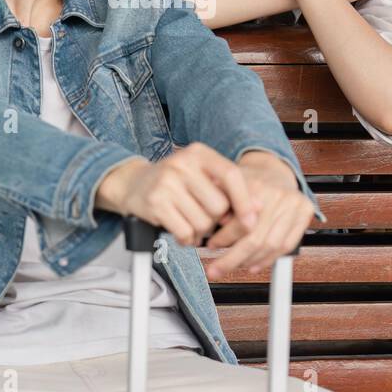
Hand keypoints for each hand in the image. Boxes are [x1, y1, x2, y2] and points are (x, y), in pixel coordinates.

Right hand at [94, 143, 259, 245]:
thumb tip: (260, 207)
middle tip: (205, 217)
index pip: (231, 175)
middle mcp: (182, 164)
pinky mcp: (156, 203)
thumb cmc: (174, 182)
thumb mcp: (200, 175)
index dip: (244, 200)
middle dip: (216, 220)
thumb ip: (228, 188)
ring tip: (189, 222)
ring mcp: (167, 183)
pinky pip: (185, 232)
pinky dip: (187, 239)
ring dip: (200, 232)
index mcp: (198, 153)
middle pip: (218, 206)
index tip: (252, 220)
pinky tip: (180, 231)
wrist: (131, 184)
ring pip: (203, 223)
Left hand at [203, 152, 314, 280]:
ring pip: (271, 246)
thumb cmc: (247, 181)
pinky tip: (253, 264)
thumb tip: (207, 221)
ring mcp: (294, 204)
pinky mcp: (305, 212)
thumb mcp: (227, 184)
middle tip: (216, 270)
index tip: (211, 246)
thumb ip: (217, 201)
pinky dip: (268, 260)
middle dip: (232, 259)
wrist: (273, 170)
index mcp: (257, 186)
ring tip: (234, 266)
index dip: (223, 238)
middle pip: (256, 239)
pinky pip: (287, 245)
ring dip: (250, 261)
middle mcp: (278, 195)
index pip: (241, 223)